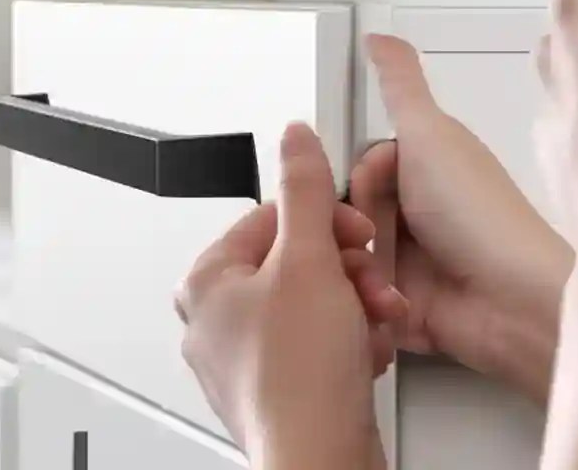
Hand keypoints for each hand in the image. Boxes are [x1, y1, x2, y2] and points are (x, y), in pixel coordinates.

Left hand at [177, 123, 405, 469]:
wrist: (320, 458)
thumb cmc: (298, 378)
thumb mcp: (309, 260)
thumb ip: (306, 190)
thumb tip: (294, 139)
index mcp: (205, 282)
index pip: (268, 217)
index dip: (323, 220)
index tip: (352, 229)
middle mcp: (216, 321)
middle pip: (295, 262)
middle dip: (346, 271)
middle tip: (365, 284)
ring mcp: (246, 359)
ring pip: (314, 304)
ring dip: (357, 305)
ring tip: (372, 322)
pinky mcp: (281, 388)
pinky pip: (321, 344)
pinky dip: (351, 342)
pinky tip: (365, 352)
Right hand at [354, 35, 571, 401]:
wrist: (510, 302)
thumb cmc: (477, 215)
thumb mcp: (430, 134)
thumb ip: (398, 84)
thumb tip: (377, 35)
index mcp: (419, 168)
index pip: (351, 165)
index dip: (346, 175)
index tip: (362, 183)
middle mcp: (410, 212)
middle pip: (340, 210)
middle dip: (345, 223)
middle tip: (369, 233)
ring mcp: (404, 260)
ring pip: (341, 254)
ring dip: (352, 263)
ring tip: (377, 273)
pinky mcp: (397, 304)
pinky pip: (352, 296)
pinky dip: (361, 297)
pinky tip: (379, 297)